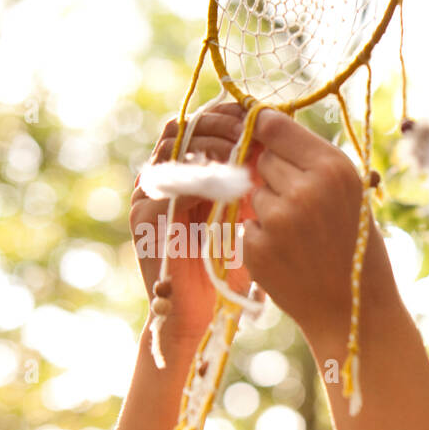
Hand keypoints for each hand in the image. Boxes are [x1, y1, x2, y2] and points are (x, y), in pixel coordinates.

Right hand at [129, 103, 256, 346]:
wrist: (201, 314)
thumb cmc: (230, 266)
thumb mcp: (247, 215)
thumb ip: (254, 183)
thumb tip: (283, 150)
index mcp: (186, 173)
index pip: (200, 124)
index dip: (226, 115)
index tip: (258, 117)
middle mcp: (163, 177)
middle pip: (184, 128)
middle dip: (218, 124)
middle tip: (249, 130)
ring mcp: (150, 195)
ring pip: (173, 150)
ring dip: (209, 146)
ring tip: (241, 151)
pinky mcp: (145, 218)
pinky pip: (167, 185)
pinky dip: (198, 179)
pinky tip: (227, 182)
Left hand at [239, 108, 400, 344]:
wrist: (355, 310)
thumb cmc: (356, 247)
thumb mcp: (350, 194)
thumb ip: (311, 161)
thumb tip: (262, 126)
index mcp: (334, 169)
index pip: (274, 125)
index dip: (265, 131)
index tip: (266, 138)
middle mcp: (305, 189)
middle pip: (262, 158)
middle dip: (275, 176)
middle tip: (303, 206)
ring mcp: (278, 219)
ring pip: (253, 192)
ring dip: (268, 207)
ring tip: (300, 235)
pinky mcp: (257, 246)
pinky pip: (247, 224)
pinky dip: (262, 236)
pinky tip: (289, 255)